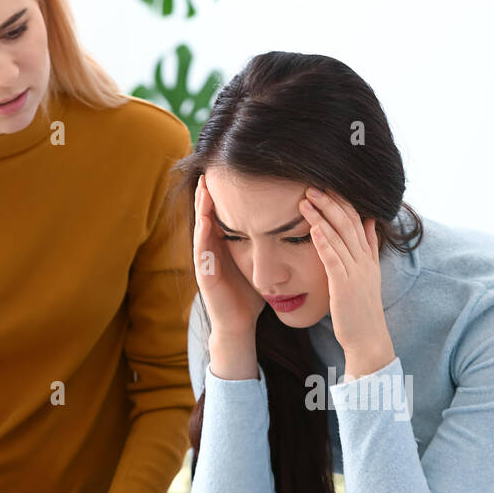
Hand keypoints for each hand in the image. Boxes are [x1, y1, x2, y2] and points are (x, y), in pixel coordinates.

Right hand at [194, 172, 266, 338]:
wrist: (239, 323)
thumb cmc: (250, 293)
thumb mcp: (259, 262)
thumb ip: (268, 244)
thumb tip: (292, 224)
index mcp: (225, 245)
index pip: (222, 213)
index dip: (223, 193)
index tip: (227, 170)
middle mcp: (212, 249)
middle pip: (208, 215)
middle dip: (208, 194)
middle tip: (211, 169)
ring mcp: (205, 262)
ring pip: (201, 229)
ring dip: (201, 209)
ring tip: (204, 188)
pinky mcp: (204, 276)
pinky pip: (201, 252)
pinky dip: (202, 235)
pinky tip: (206, 220)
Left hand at [298, 187, 392, 374]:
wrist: (368, 339)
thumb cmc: (362, 310)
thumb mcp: (368, 275)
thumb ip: (369, 247)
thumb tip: (369, 221)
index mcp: (368, 257)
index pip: (357, 220)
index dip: (343, 202)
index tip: (328, 186)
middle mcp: (364, 261)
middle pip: (348, 223)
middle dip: (330, 203)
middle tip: (312, 186)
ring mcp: (356, 273)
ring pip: (339, 237)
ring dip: (322, 216)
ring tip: (305, 200)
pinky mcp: (345, 286)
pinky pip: (333, 259)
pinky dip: (323, 241)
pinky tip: (313, 228)